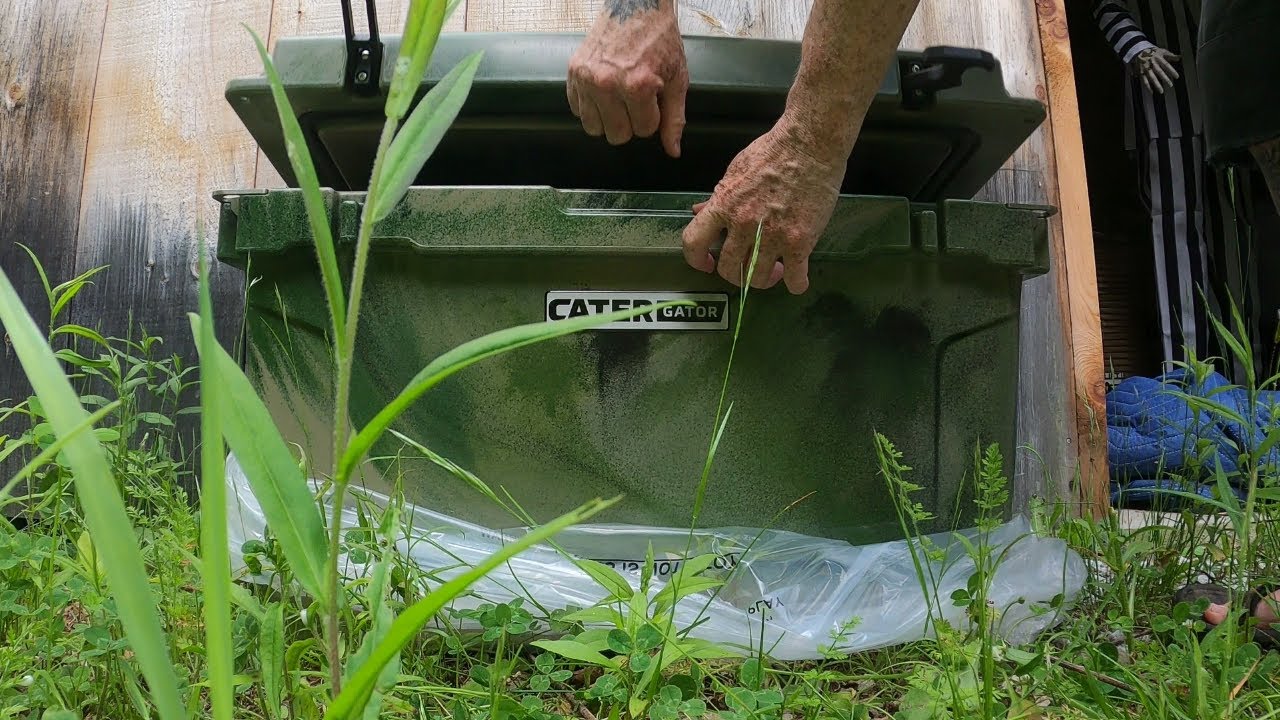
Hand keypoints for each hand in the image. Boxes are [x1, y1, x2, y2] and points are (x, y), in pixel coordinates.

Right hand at [566, 1, 688, 156]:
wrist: (636, 7)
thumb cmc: (659, 40)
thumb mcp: (676, 79)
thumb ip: (675, 118)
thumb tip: (673, 150)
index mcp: (637, 86)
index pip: (643, 131)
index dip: (651, 117)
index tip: (652, 98)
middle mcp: (608, 83)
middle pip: (616, 135)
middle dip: (630, 122)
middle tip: (635, 99)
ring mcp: (587, 77)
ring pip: (593, 127)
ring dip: (607, 118)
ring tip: (617, 97)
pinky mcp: (573, 71)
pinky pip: (576, 109)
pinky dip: (589, 105)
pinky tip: (602, 90)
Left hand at [681, 119, 846, 293]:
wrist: (810, 143)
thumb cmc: (775, 151)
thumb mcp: (736, 170)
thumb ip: (717, 196)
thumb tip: (699, 211)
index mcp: (724, 206)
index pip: (693, 243)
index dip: (696, 259)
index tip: (707, 263)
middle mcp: (744, 224)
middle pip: (728, 269)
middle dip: (736, 274)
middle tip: (747, 268)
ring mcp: (772, 235)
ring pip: (757, 279)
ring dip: (764, 280)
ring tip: (773, 270)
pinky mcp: (800, 242)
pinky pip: (794, 278)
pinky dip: (795, 284)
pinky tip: (796, 277)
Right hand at [1131, 47, 1179, 94]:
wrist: (1139, 51)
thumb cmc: (1153, 52)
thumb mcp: (1162, 51)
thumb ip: (1171, 55)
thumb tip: (1179, 57)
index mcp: (1159, 58)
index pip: (1166, 65)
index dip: (1172, 71)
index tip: (1177, 77)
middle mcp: (1152, 64)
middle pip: (1159, 72)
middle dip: (1165, 79)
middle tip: (1170, 85)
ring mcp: (1146, 69)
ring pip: (1152, 78)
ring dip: (1156, 85)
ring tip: (1161, 91)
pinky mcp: (1141, 73)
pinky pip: (1144, 81)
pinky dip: (1148, 87)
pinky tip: (1152, 92)